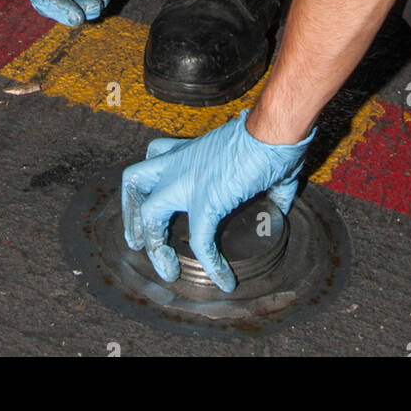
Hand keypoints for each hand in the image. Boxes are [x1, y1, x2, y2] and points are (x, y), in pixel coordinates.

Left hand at [121, 109, 315, 292]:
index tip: (161, 211)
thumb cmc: (269, 136)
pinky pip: (200, 242)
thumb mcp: (258, 160)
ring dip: (152, 243)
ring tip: (165, 268)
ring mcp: (188, 183)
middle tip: (138, 240)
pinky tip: (224, 280)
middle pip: (133, 180)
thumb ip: (265, 185)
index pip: (155, 156)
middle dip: (131, 213)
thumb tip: (280, 206)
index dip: (152, 183)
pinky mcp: (205, 202)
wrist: (273, 130)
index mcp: (189, 150)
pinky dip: (212, 266)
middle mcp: (180, 163)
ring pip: (147, 211)